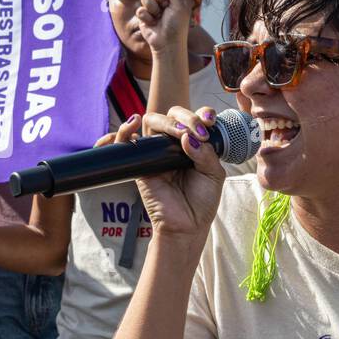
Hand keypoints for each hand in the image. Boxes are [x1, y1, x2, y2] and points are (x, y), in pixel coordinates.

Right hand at [121, 106, 225, 238]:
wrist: (188, 225)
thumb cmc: (201, 201)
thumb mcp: (213, 174)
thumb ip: (205, 153)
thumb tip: (187, 137)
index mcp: (193, 144)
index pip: (193, 118)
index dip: (201, 114)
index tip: (210, 121)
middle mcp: (173, 145)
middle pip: (173, 114)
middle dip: (187, 117)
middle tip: (199, 132)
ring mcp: (156, 152)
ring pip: (151, 121)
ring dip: (167, 122)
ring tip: (181, 133)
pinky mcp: (140, 163)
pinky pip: (126, 142)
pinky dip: (125, 130)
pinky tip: (133, 123)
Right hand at [135, 0, 193, 53]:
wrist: (167, 43)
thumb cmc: (177, 26)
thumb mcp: (180, 6)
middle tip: (164, 3)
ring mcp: (152, 7)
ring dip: (153, 7)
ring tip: (159, 17)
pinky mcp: (144, 15)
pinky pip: (140, 10)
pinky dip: (147, 17)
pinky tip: (153, 24)